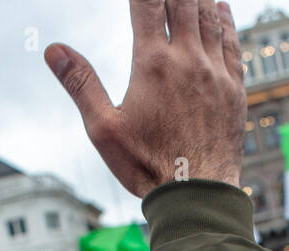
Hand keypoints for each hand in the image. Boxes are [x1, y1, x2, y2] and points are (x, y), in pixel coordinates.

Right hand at [45, 0, 245, 197]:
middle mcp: (188, 59)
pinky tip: (221, 7)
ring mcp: (215, 72)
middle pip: (182, 1)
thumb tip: (53, 50)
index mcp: (152, 63)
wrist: (198, 192)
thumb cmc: (147, 166)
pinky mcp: (235, 89)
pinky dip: (226, 19)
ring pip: (209, 16)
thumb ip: (80, 84)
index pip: (147, 3)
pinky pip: (232, 42)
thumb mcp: (103, 128)